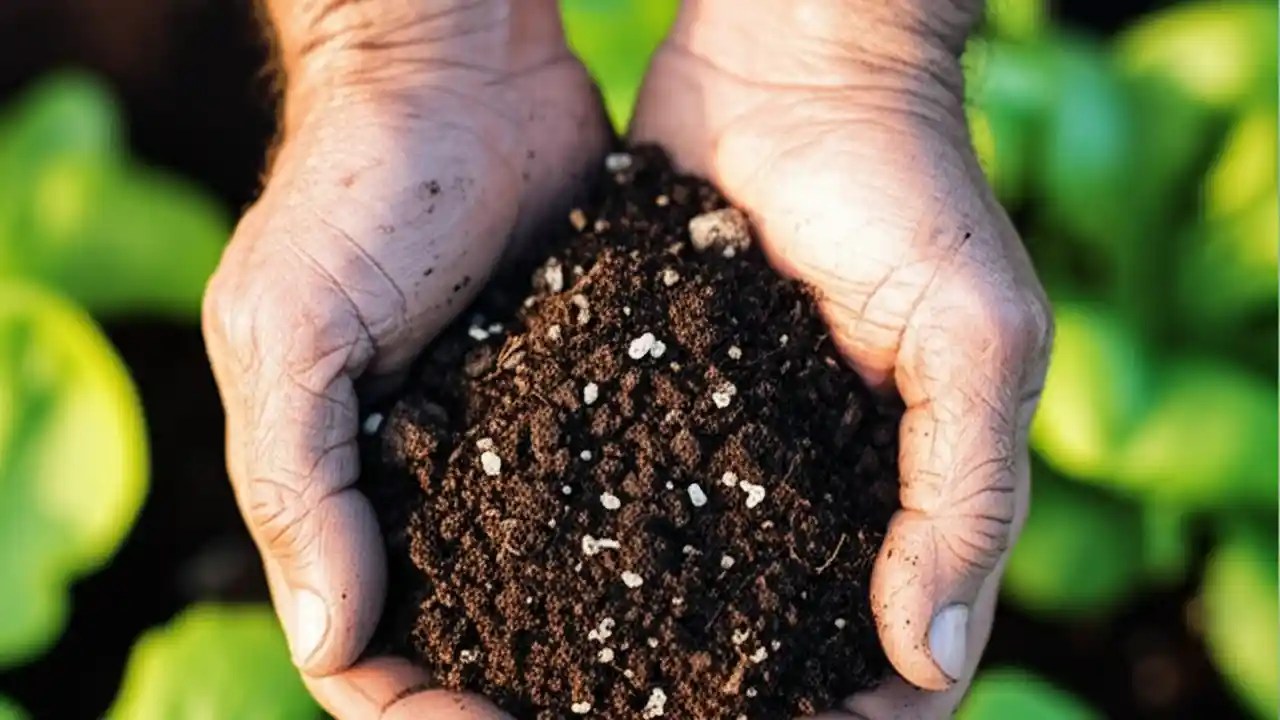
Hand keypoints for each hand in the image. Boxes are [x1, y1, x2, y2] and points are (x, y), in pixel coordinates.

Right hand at [202, 2, 608, 716]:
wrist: (459, 76)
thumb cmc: (352, 189)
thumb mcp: (288, 327)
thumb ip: (293, 481)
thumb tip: (330, 641)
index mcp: (335, 488)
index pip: (361, 651)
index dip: (414, 712)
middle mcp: (423, 488)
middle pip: (459, 641)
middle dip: (511, 702)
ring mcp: (508, 450)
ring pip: (542, 589)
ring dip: (587, 651)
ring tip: (667, 692)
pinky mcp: (588, 397)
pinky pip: (612, 498)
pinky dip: (642, 556)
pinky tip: (704, 591)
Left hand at [633, 1, 1052, 715]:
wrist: (791, 69)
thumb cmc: (907, 186)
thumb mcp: (973, 337)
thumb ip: (967, 494)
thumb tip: (932, 663)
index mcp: (913, 492)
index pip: (900, 659)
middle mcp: (820, 490)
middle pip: (790, 644)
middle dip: (744, 707)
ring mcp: (732, 449)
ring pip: (702, 588)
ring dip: (656, 653)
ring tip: (586, 705)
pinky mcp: (656, 398)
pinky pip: (629, 498)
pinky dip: (597, 558)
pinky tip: (538, 602)